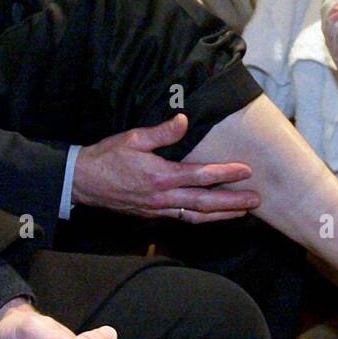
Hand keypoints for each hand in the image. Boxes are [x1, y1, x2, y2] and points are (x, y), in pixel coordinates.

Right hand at [72, 114, 258, 221]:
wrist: (81, 182)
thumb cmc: (107, 157)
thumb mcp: (132, 138)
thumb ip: (161, 132)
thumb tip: (184, 119)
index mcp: (160, 177)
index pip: (201, 176)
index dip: (226, 173)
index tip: (247, 170)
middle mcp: (163, 197)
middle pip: (205, 203)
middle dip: (233, 202)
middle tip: (256, 201)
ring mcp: (158, 209)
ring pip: (197, 216)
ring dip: (222, 215)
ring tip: (244, 212)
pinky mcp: (154, 215)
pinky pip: (184, 219)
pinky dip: (203, 218)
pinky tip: (215, 216)